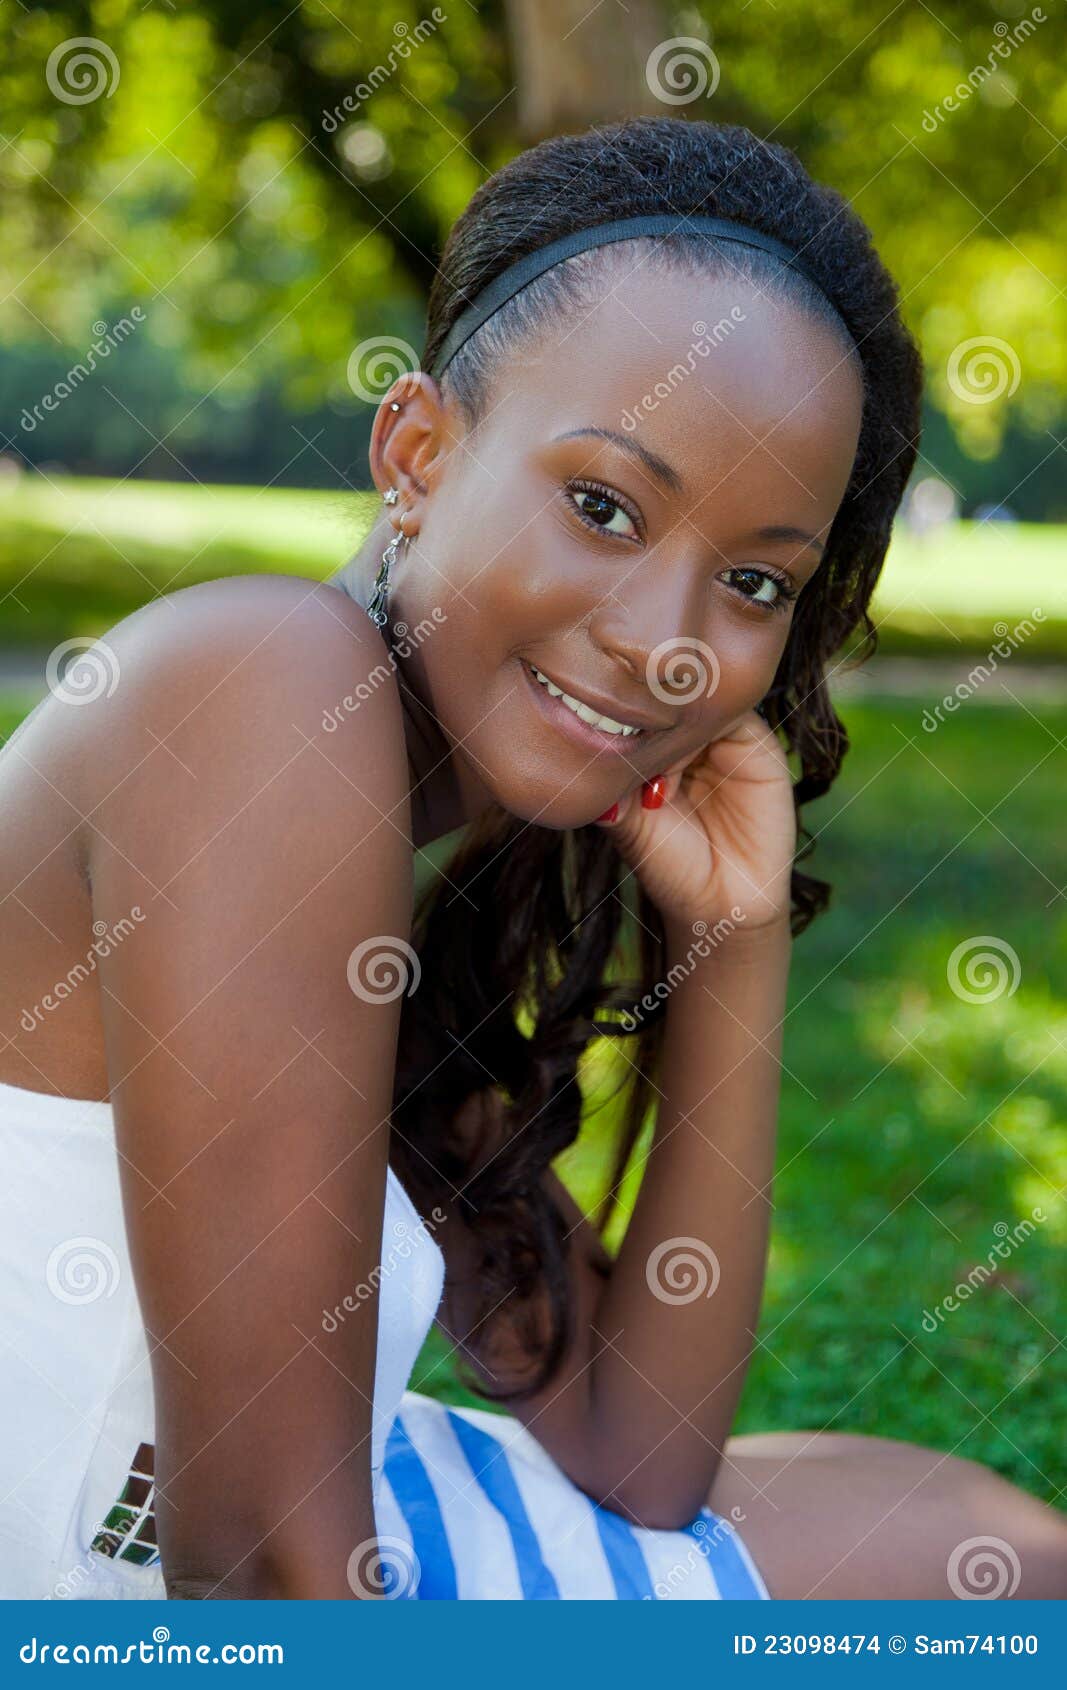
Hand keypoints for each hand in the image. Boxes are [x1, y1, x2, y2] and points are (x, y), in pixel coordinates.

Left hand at [594, 709, 796, 932]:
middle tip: (617, 758)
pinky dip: (700, 733)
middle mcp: (695, 740)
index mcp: (662, 749)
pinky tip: (670, 776)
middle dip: (640, 716)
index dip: (616, 714)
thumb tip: (579, 752)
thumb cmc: (671, 866)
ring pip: (700, 701)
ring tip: (645, 779)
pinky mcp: (758, 749)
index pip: (642, 704)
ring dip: (666, 728)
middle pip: (670, 695)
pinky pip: (734, 718)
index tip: (591, 743)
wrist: (720, 906)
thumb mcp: (630, 824)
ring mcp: (726, 742)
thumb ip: (613, 787)